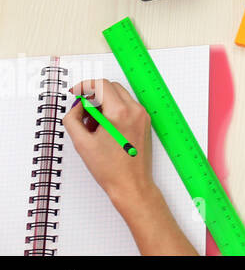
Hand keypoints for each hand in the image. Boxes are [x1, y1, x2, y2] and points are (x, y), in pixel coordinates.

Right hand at [63, 80, 156, 207]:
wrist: (131, 184)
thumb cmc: (109, 168)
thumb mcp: (82, 142)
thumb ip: (73, 119)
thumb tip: (76, 106)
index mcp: (120, 112)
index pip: (102, 85)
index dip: (85, 86)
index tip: (75, 93)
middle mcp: (135, 110)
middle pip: (112, 88)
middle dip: (94, 96)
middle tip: (83, 114)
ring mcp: (142, 116)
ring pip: (120, 97)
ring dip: (104, 104)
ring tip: (93, 127)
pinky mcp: (145, 122)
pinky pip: (127, 107)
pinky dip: (114, 112)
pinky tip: (105, 130)